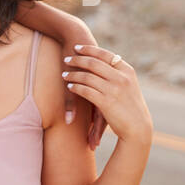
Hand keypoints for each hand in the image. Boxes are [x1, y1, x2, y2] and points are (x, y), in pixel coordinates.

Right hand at [56, 28, 106, 148]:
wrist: (76, 37)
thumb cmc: (82, 57)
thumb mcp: (91, 75)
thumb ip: (95, 88)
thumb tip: (96, 104)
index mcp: (111, 84)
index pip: (113, 108)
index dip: (110, 125)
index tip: (107, 140)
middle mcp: (105, 84)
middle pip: (105, 112)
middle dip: (100, 131)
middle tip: (95, 147)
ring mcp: (92, 83)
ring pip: (92, 109)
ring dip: (89, 128)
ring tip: (88, 143)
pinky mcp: (78, 79)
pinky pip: (76, 97)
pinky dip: (73, 111)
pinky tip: (71, 123)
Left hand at [62, 45, 152, 145]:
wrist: (138, 126)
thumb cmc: (131, 106)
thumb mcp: (129, 86)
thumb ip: (120, 75)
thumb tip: (109, 62)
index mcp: (127, 71)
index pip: (106, 55)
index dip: (90, 49)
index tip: (78, 47)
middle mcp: (121, 78)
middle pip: (94, 63)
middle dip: (77, 59)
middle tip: (66, 59)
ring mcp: (114, 89)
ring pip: (87, 76)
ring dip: (73, 74)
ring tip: (64, 74)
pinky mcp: (106, 102)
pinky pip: (85, 90)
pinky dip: (76, 87)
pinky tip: (70, 87)